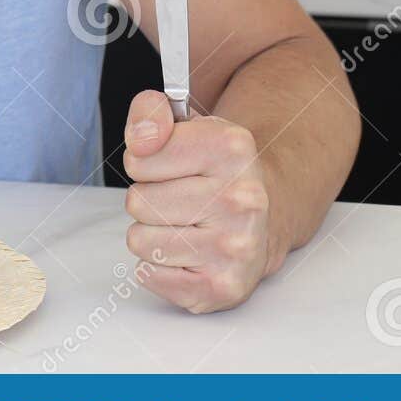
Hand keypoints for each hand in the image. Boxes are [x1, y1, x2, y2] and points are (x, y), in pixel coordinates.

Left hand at [121, 90, 279, 312]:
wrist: (264, 219)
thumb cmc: (214, 172)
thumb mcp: (186, 125)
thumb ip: (151, 112)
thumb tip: (140, 139)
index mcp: (231, 149)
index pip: (138, 158)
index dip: (143, 161)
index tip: (170, 164)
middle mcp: (242, 199)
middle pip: (136, 202)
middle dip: (150, 199)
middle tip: (182, 199)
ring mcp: (235, 248)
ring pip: (139, 240)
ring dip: (152, 233)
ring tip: (187, 225)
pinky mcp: (222, 288)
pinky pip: (148, 275)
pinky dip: (158, 266)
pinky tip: (189, 253)